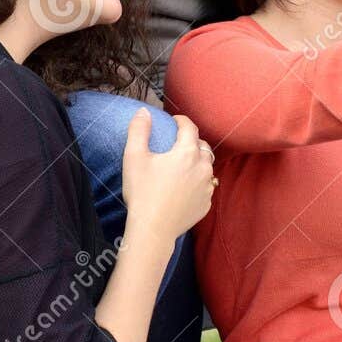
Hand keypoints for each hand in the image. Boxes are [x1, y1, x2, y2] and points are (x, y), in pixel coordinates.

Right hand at [120, 109, 213, 240]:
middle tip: (177, 143)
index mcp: (187, 152)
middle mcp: (203, 167)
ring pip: (206, 166)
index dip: (181, 120)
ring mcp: (207, 187)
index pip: (189, 127)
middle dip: (191, 140)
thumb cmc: (142, 192)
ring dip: (197, 161)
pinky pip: (206, 186)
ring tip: (182, 165)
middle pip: (202, 146)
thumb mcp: (134, 157)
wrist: (152, 229)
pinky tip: (184, 187)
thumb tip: (144, 111)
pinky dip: (198, 182)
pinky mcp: (206, 204)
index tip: (173, 121)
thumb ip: (139, 130)